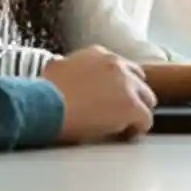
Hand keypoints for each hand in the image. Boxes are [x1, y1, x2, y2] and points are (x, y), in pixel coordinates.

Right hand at [41, 46, 156, 142]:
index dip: (117, 84)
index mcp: (97, 54)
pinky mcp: (131, 106)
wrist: (45, 105)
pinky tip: (126, 136)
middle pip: (138, 80)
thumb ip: (66, 67)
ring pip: (147, 99)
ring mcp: (127, 84)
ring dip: (137, 111)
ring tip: (125, 126)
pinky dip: (137, 129)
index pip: (120, 66)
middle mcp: (116, 64)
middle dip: (132, 95)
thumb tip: (59, 71)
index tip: (110, 95)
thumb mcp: (55, 69)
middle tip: (121, 112)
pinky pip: (145, 120)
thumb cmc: (43, 94)